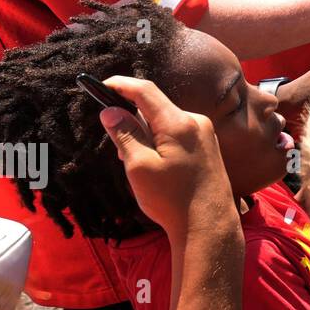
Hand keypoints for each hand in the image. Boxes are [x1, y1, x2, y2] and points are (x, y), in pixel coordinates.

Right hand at [97, 77, 237, 238]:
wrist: (209, 225)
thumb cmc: (172, 200)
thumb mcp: (139, 167)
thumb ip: (125, 135)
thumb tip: (110, 111)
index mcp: (179, 123)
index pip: (145, 90)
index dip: (121, 85)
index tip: (100, 86)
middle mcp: (196, 122)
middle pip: (156, 107)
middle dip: (132, 120)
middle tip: (119, 148)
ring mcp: (205, 133)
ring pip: (165, 122)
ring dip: (146, 134)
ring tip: (137, 165)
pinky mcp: (208, 146)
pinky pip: (178, 133)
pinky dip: (160, 142)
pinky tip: (156, 167)